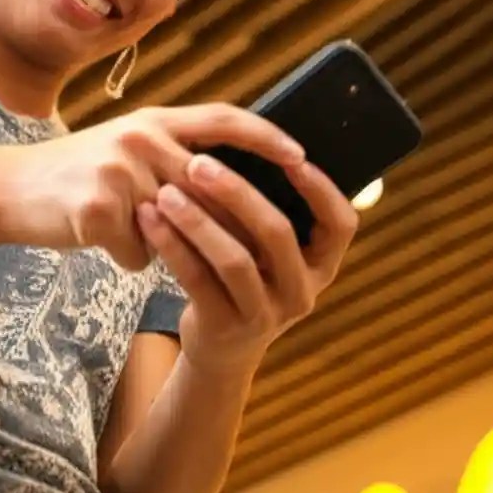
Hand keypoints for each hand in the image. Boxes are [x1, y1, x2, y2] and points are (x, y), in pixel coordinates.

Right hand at [3, 104, 304, 270]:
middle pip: (209, 186)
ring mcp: (117, 172)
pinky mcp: (96, 209)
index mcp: (152, 121)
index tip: (301, 157)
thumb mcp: (126, 149)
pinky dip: (127, 257)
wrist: (7, 190)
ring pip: (175, 226)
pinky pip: (138, 251)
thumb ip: (174, 158)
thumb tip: (231, 187)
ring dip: (163, 243)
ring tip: (133, 233)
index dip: (266, 137)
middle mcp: (139, 139)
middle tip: (247, 248)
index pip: (223, 119)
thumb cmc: (76, 176)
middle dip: (226, 222)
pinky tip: (100, 241)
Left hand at [136, 151, 359, 378]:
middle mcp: (301, 292)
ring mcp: (265, 315)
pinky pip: (197, 279)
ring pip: (235, 259)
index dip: (322, 190)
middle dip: (238, 193)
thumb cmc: (246, 283)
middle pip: (278, 234)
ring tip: (165, 190)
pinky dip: (172, 245)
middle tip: (199, 163)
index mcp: (321, 267)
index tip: (295, 157)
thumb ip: (272, 214)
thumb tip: (261, 141)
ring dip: (198, 220)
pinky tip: (150, 219)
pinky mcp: (225, 327)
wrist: (221, 351)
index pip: (342, 224)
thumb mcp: (273, 257)